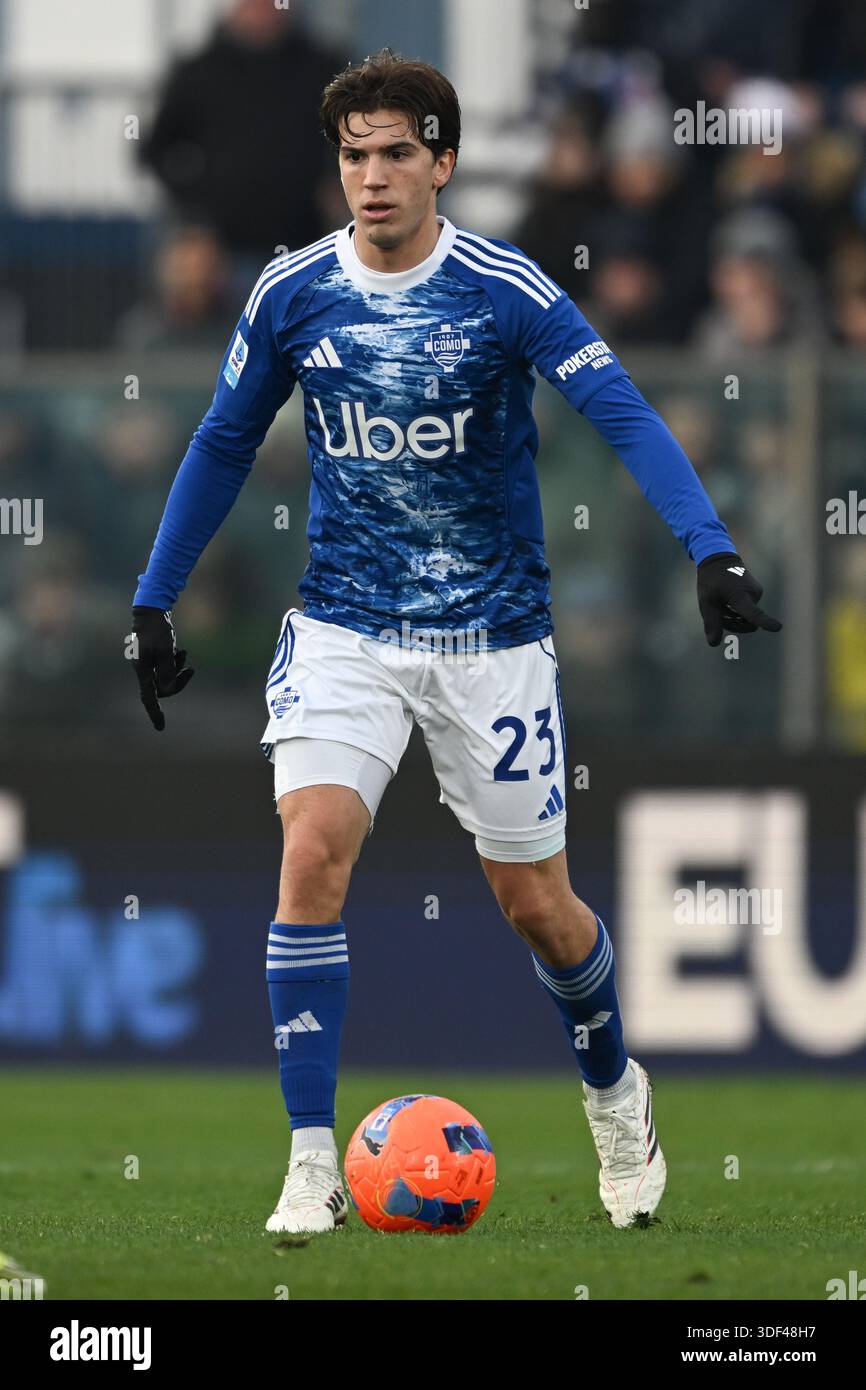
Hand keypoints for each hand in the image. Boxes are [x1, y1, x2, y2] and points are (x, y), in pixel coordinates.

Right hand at [129, 606, 193, 729]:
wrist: (152, 609)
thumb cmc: (157, 629)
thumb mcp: (165, 650)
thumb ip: (167, 670)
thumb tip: (168, 689)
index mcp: (142, 669)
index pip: (148, 697)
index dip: (155, 712)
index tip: (161, 727)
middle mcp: (143, 668)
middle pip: (162, 687)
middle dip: (177, 681)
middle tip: (191, 671)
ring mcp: (148, 662)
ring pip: (166, 676)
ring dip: (177, 669)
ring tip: (183, 654)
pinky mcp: (154, 655)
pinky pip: (166, 666)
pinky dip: (175, 661)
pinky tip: (180, 650)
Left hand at [696, 553, 781, 647]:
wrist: (719, 559)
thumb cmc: (711, 581)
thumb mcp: (706, 602)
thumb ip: (712, 622)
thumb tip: (713, 643)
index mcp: (740, 596)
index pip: (753, 613)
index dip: (765, 622)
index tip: (778, 627)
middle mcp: (753, 595)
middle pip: (747, 624)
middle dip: (733, 624)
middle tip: (718, 612)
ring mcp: (757, 593)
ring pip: (747, 618)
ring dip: (734, 617)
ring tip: (722, 602)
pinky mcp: (757, 593)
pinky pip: (749, 610)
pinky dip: (738, 610)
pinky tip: (728, 599)